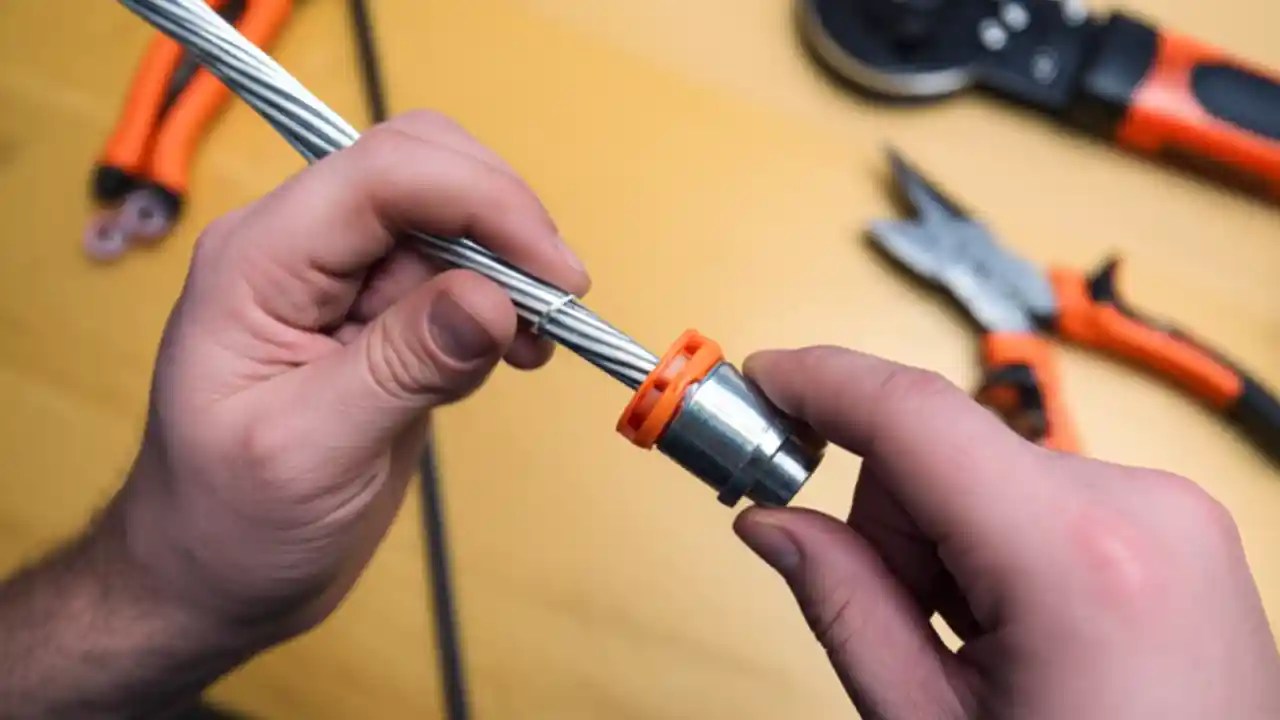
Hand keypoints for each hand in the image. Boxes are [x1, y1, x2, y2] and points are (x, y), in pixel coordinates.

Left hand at [116, 111, 589, 635]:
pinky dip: (501, 305)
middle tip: (556, 299)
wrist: (213, 578)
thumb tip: (492, 299)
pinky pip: (459, 276)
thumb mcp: (309, 453)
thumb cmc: (230, 524)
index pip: (382, 175)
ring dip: (510, 267)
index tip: (551, 271)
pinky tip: (513, 354)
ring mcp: (344, 282)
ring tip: (531, 345)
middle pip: (421, 169)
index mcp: (260, 262)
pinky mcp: (383, 319)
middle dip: (500, 218)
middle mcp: (301, 251)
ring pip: (451, 219)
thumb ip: (400, 368)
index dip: (479, 200)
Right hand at [735, 347, 1279, 718]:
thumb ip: (844, 606)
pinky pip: (1045, 496)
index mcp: (1077, 558)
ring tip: (979, 647)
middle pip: (945, 452)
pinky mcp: (1181, 531)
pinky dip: (1002, 547)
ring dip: (950, 541)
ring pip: (990, 473)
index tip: (762, 381)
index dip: (820, 384)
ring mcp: (1174, 516)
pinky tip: (1021, 631)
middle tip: (901, 622)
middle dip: (894, 523)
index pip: (915, 416)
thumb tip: (771, 523)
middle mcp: (1144, 509)